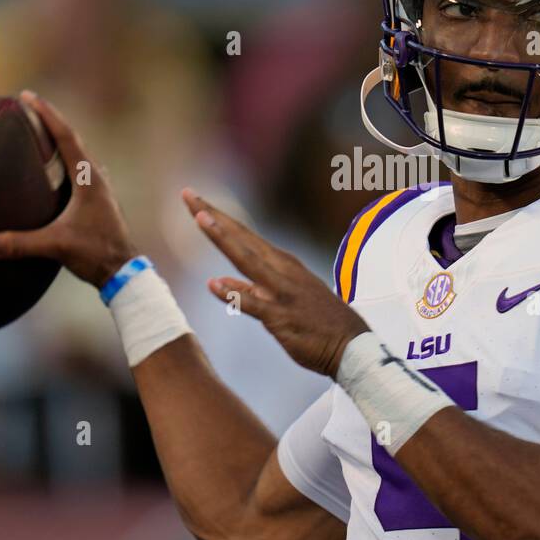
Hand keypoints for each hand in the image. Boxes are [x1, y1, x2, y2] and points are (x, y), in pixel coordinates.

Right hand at [0, 91, 137, 287]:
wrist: (123, 271)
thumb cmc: (95, 254)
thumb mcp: (56, 246)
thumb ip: (20, 244)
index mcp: (89, 179)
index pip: (66, 136)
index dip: (46, 114)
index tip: (28, 96)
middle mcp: (96, 177)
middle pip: (73, 139)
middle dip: (50, 120)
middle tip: (28, 105)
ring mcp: (99, 188)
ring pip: (78, 154)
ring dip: (59, 139)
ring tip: (37, 130)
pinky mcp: (97, 200)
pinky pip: (78, 170)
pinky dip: (62, 160)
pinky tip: (50, 168)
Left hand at [182, 189, 369, 376]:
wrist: (352, 345)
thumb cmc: (318, 322)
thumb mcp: (283, 298)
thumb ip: (249, 290)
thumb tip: (218, 282)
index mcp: (280, 263)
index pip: (242, 235)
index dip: (217, 217)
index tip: (193, 199)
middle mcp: (280, 270)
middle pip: (241, 238)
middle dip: (213, 215)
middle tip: (188, 194)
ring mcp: (281, 292)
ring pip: (247, 260)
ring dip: (224, 239)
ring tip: (201, 219)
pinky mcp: (282, 317)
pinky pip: (254, 304)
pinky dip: (234, 293)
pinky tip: (213, 284)